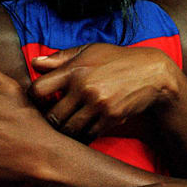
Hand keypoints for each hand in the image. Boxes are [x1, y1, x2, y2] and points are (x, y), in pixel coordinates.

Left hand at [30, 44, 179, 138]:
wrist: (151, 73)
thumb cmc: (116, 59)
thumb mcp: (89, 51)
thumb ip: (60, 58)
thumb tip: (35, 62)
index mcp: (74, 69)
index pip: (38, 89)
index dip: (34, 97)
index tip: (41, 100)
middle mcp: (84, 87)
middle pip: (52, 116)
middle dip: (50, 119)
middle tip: (54, 118)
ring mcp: (98, 104)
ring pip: (69, 129)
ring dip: (67, 130)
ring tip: (68, 125)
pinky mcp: (111, 117)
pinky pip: (89, 134)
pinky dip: (85, 134)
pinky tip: (86, 127)